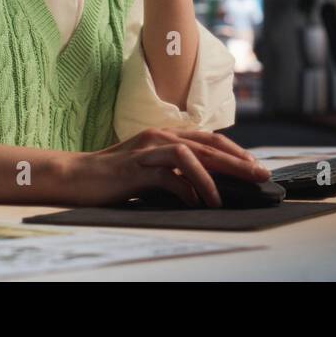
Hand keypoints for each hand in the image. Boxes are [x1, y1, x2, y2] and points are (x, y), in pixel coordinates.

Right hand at [63, 128, 270, 207]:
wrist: (75, 176)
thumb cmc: (114, 177)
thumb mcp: (151, 170)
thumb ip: (175, 172)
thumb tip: (205, 188)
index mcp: (166, 135)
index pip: (209, 139)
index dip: (235, 151)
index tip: (255, 166)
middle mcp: (160, 136)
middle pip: (208, 145)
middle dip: (238, 160)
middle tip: (261, 175)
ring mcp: (148, 150)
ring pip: (192, 154)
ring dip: (215, 174)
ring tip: (231, 194)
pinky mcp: (135, 168)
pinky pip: (168, 176)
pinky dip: (186, 187)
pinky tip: (198, 201)